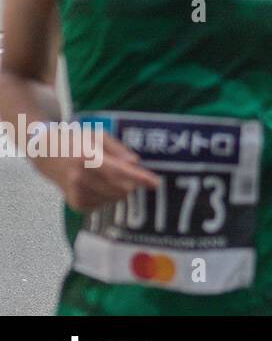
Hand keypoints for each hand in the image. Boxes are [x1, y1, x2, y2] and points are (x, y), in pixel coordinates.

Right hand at [43, 132, 160, 213]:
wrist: (47, 154)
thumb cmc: (77, 141)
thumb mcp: (98, 136)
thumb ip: (118, 149)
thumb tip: (135, 162)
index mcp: (88, 158)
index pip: (120, 171)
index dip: (140, 178)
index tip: (156, 183)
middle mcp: (81, 177)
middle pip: (121, 188)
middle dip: (132, 183)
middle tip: (129, 173)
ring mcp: (77, 193)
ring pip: (114, 198)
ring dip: (120, 190)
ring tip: (108, 176)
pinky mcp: (76, 204)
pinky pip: (104, 204)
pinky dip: (108, 196)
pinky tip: (99, 185)